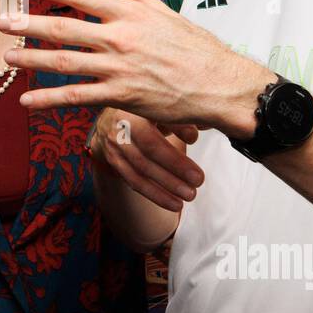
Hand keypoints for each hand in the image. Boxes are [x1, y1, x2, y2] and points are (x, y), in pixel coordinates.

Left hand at [0, 0, 272, 134]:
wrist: (220, 86)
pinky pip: (77, 98)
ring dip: (32, 60)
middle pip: (65, 28)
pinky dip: (49, 99)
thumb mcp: (174, 17)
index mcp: (132, 14)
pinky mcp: (120, 96)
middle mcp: (120, 38)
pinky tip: (27, 101)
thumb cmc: (201, 50)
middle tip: (1, 21)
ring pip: (65, 62)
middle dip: (29, 24)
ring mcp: (118, 69)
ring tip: (7, 57)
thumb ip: (148, 1)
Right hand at [90, 108, 204, 211]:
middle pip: (145, 159)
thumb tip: (193, 137)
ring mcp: (113, 147)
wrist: (114, 113)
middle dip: (172, 176)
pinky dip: (154, 195)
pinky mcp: (113, 161)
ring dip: (164, 189)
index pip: (152, 141)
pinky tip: (173, 204)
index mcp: (132, 113)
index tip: (198, 175)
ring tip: (188, 197)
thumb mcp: (162, 108)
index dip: (175, 160)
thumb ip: (178, 121)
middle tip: (197, 185)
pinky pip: (133, 181)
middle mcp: (119, 130)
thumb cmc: (148, 108)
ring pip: (139, 173)